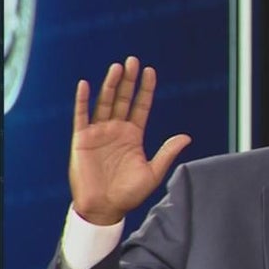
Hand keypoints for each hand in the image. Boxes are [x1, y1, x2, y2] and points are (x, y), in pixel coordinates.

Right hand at [69, 57, 190, 225]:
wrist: (104, 208)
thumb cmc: (129, 193)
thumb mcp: (153, 172)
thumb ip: (168, 152)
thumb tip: (187, 136)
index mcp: (134, 136)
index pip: (141, 106)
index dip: (145, 89)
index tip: (151, 71)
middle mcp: (116, 130)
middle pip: (123, 99)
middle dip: (129, 80)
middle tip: (133, 60)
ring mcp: (99, 133)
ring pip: (105, 102)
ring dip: (110, 85)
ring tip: (117, 67)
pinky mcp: (82, 139)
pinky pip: (81, 116)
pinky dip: (82, 100)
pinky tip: (85, 84)